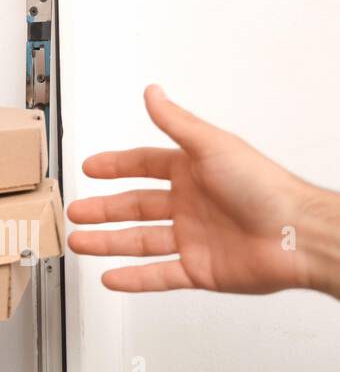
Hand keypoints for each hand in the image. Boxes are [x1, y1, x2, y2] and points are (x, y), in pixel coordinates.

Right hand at [68, 84, 319, 294]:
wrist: (297, 235)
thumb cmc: (265, 186)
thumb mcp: (212, 145)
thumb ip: (175, 122)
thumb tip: (153, 92)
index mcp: (192, 172)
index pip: (143, 165)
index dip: (116, 166)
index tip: (91, 168)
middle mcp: (190, 204)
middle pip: (135, 206)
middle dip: (103, 209)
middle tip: (75, 210)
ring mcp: (193, 238)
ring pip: (139, 241)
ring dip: (108, 242)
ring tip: (79, 241)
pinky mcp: (200, 270)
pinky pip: (159, 275)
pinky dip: (134, 279)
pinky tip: (110, 277)